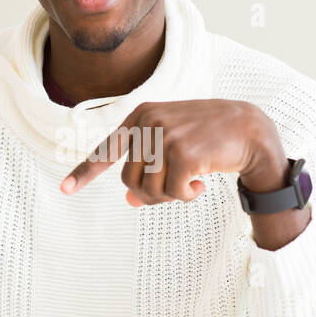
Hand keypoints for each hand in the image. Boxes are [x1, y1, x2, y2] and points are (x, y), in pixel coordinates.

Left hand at [60, 100, 286, 205]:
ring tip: (191, 185)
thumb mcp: (175, 148)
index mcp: (142, 115)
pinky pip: (172, 193)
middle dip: (150, 195)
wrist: (250, 128)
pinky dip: (186, 197)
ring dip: (170, 197)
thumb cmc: (210, 138)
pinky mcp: (183, 153)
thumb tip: (130, 201)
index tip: (65, 189)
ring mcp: (165, 136)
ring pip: (149, 190)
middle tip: (176, 193)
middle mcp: (149, 122)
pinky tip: (201, 185)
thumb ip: (150, 169)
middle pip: (129, 180)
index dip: (85, 172)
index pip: (108, 149)